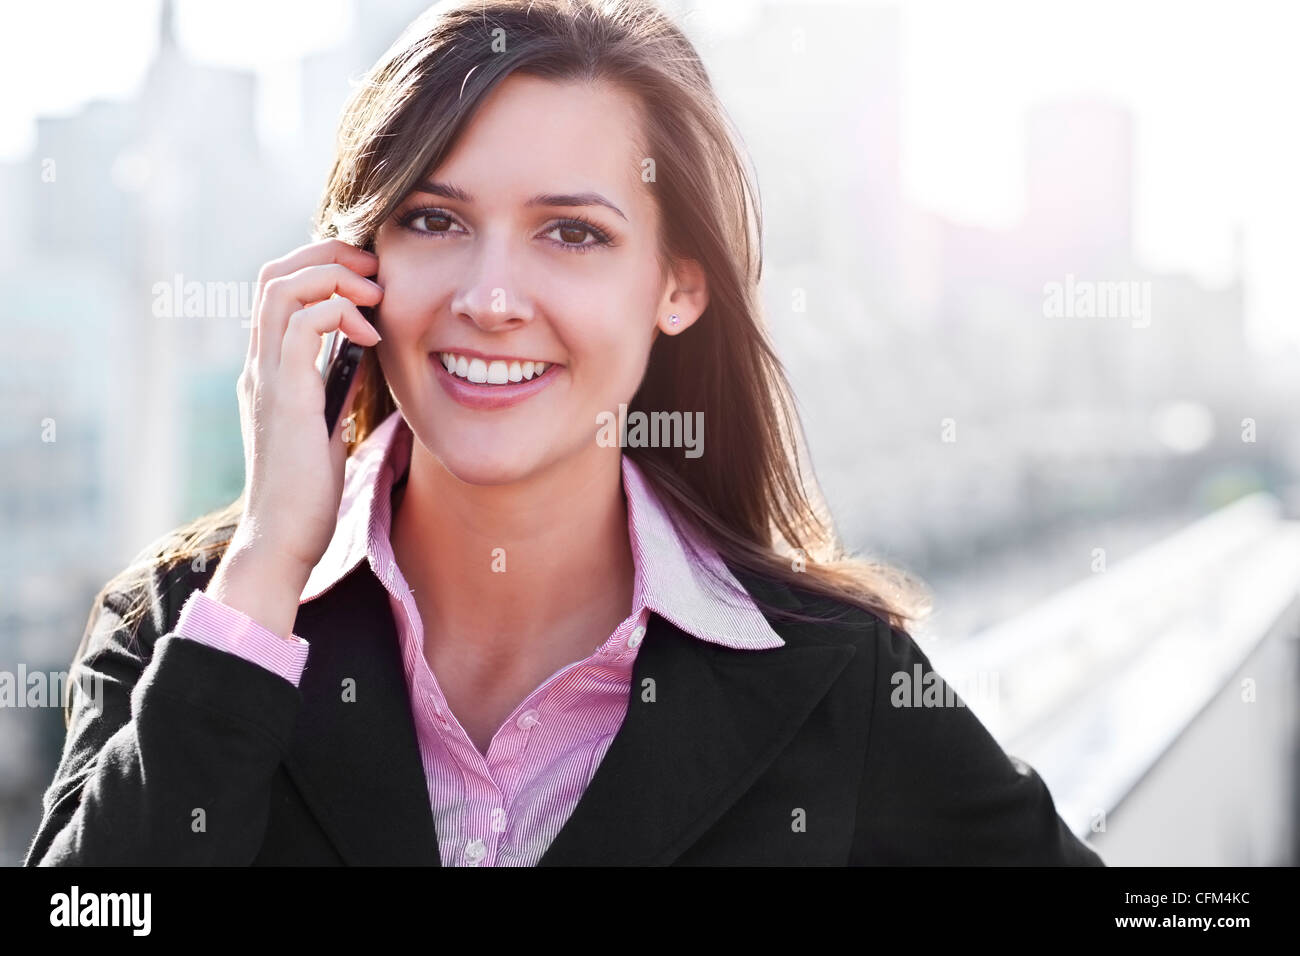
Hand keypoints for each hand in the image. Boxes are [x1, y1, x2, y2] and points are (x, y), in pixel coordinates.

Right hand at [231, 238, 382, 581]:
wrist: (284, 540)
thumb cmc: (308, 493)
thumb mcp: (327, 423)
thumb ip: (333, 384)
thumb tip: (362, 351)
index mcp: (268, 369)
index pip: (279, 290)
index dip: (321, 267)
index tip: (368, 278)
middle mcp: (258, 365)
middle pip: (274, 274)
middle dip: (327, 254)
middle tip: (374, 268)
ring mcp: (265, 378)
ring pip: (282, 288)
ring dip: (334, 276)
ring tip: (375, 292)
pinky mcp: (284, 396)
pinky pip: (303, 324)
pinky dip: (340, 312)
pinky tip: (372, 336)